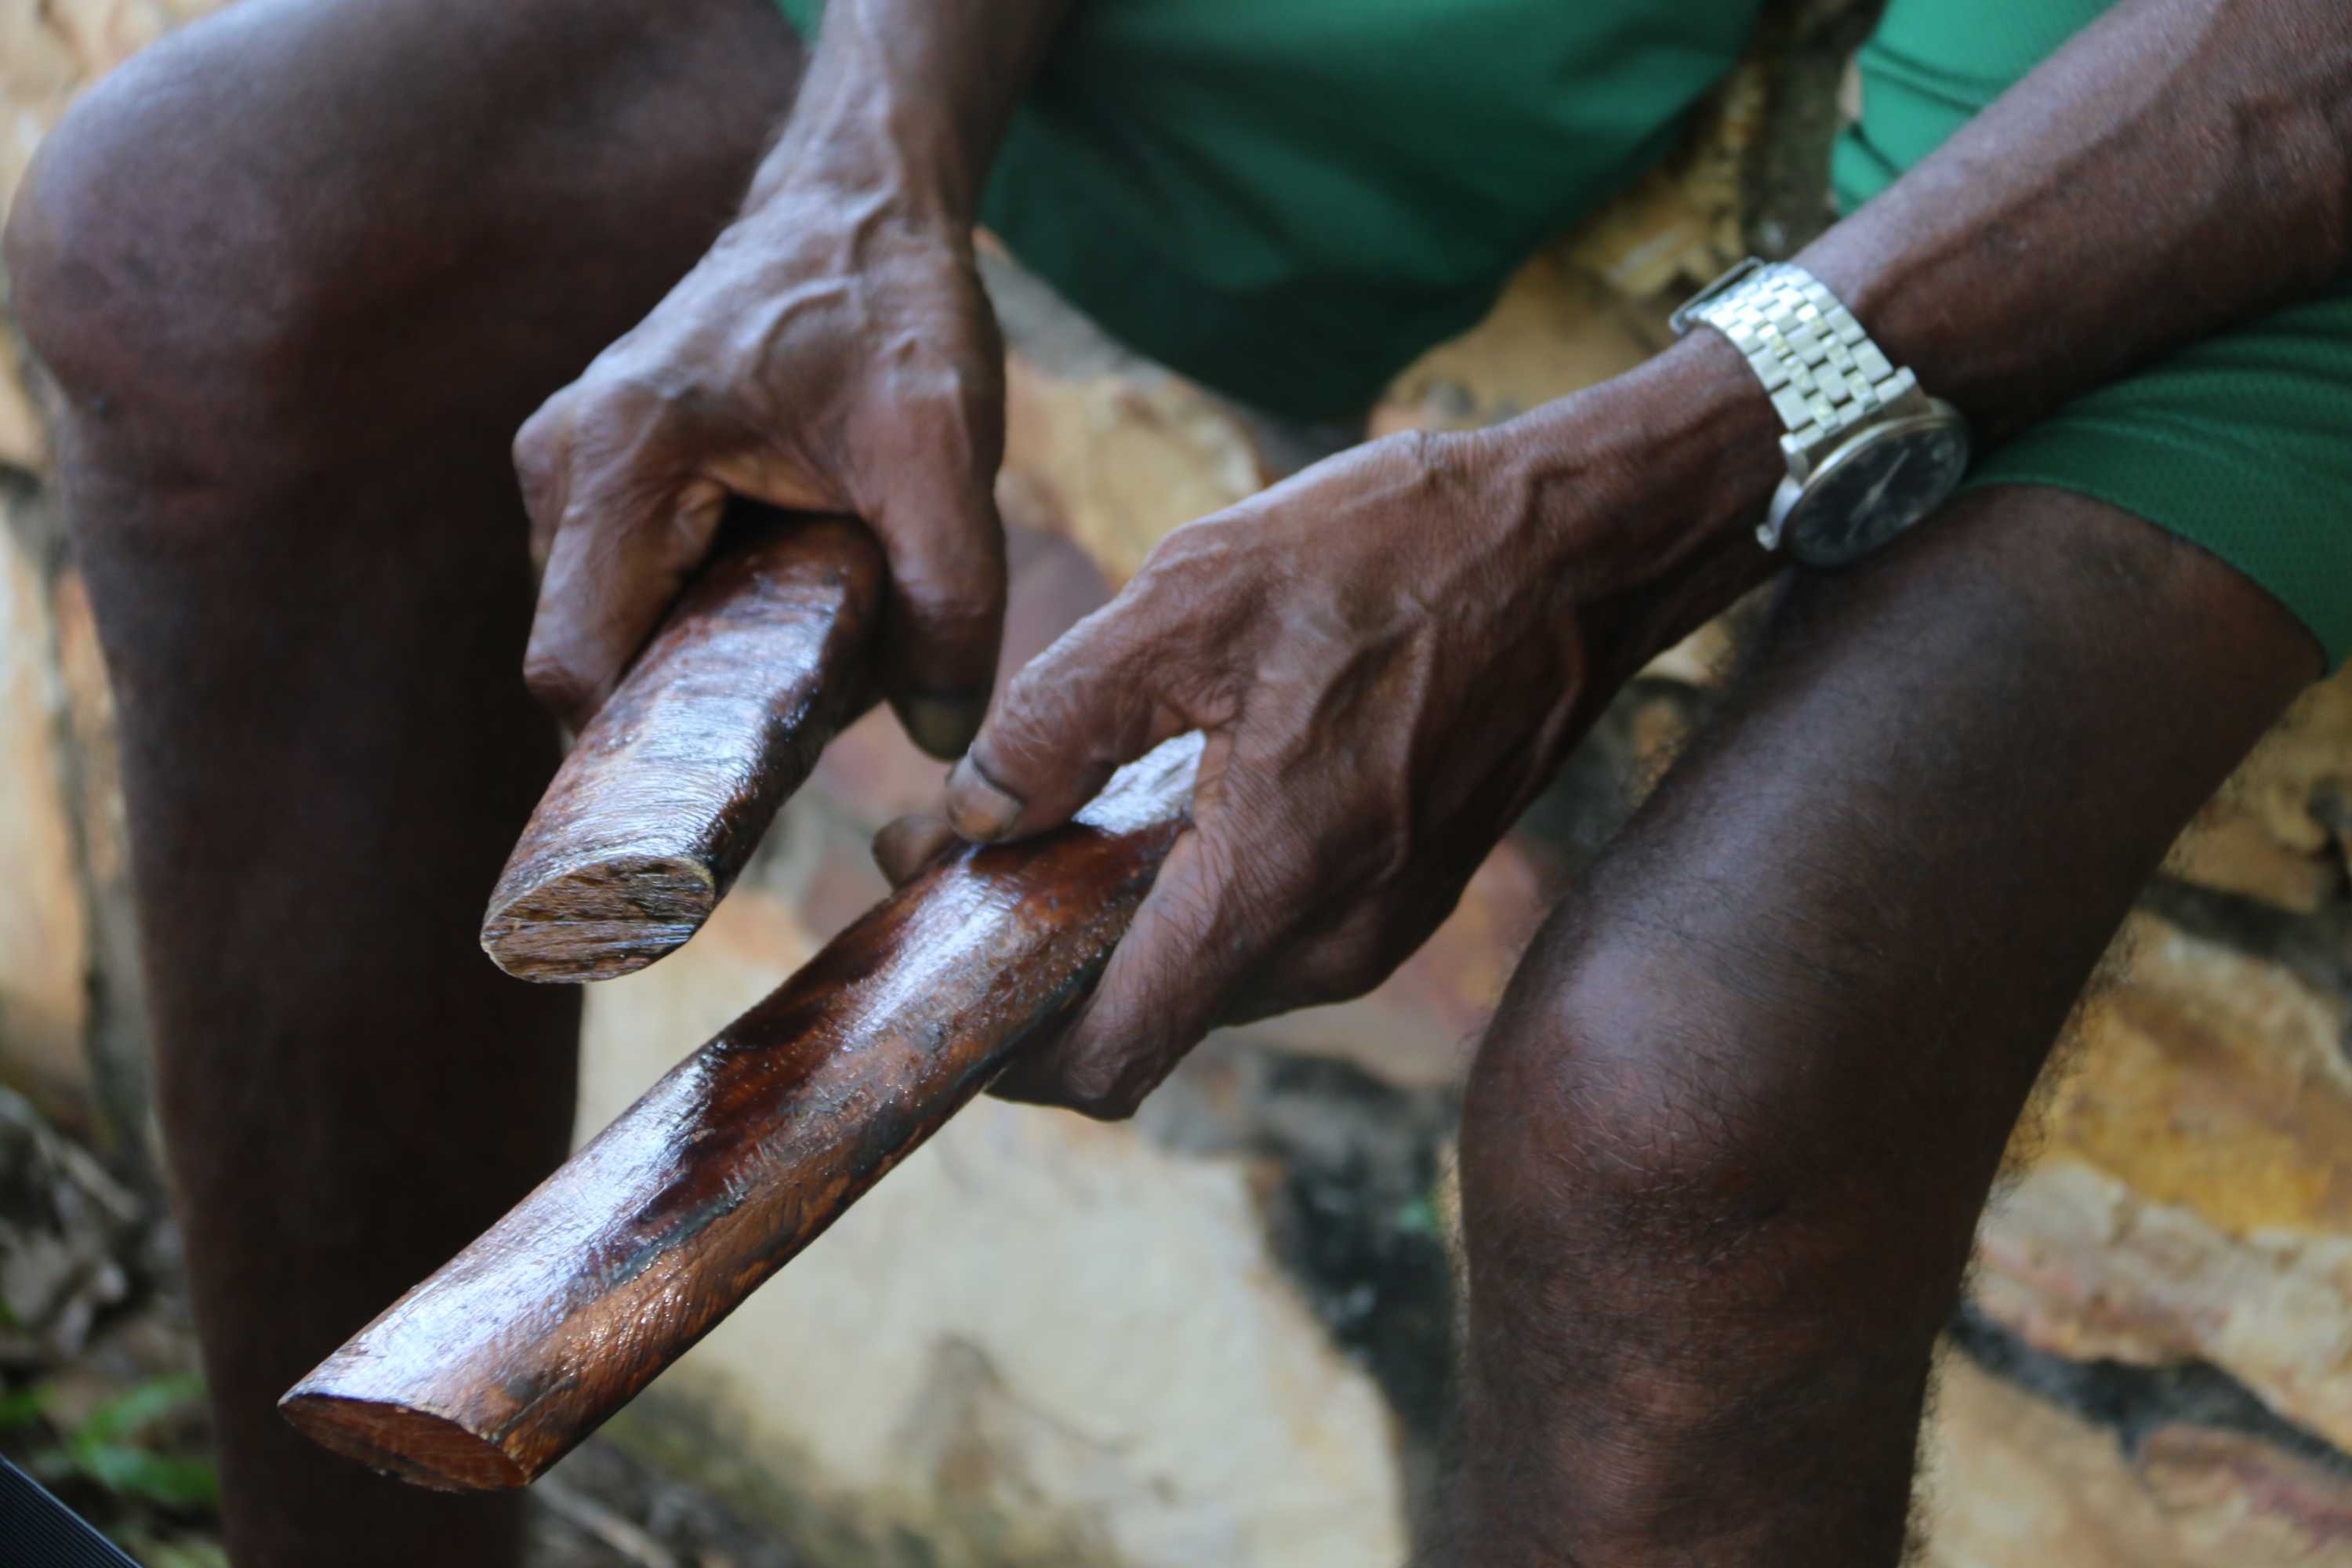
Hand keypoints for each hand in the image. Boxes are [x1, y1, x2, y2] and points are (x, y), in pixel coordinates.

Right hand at [513, 179, 1005, 755]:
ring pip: (615, 635)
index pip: (580, 669)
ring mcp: (570, 472)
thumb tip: (943, 738)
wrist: (856, 203)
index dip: (644, 757)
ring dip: (706, 668)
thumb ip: (951, 600)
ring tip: (815, 638)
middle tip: (804, 730)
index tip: (729, 799)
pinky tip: (791, 601)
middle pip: (593, 665)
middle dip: (694, 715)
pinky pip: (633, 594)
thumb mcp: (943, 451)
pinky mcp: (602, 481)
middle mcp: (562, 467)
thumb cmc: (889, 306)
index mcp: (622, 456)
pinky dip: (707, 623)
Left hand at [875, 395, 1762, 1116]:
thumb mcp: (1193, 596)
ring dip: (1121, 921)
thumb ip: (1060, 718)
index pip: (1110, 1062)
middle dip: (1042, 956)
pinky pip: (1269, 932)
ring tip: (1057, 808)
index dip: (1002, 1046)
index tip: (939, 954)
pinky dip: (1197, 892)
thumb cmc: (1400, 555)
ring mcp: (1378, 927)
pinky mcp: (1406, 892)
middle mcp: (1331, 945)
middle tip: (965, 848)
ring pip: (1206, 975)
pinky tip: (1167, 791)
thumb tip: (972, 812)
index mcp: (1270, 889)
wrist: (1582, 546)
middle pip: (1146, 1020)